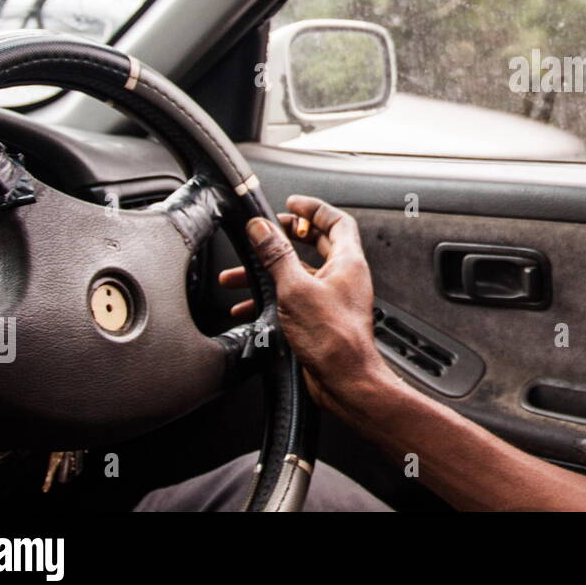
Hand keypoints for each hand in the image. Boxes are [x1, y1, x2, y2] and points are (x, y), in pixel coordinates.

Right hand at [222, 195, 392, 414]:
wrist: (345, 381)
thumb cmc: (333, 339)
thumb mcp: (296, 288)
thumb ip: (277, 255)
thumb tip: (262, 228)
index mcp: (348, 262)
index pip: (336, 221)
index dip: (313, 209)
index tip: (291, 203)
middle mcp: (344, 277)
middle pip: (317, 244)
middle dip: (286, 237)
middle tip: (265, 232)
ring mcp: (333, 298)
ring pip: (299, 274)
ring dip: (269, 272)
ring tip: (237, 276)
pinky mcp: (321, 318)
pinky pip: (294, 298)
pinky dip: (272, 297)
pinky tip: (248, 308)